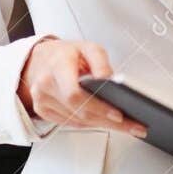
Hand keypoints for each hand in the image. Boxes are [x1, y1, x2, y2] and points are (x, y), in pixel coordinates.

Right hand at [17, 38, 147, 137]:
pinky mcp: (43, 111)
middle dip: (109, 121)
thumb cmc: (65, 54)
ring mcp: (42, 100)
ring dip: (102, 124)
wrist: (39, 60)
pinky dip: (89, 123)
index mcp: (57, 64)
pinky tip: (104, 121)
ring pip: (77, 120)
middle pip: (80, 111)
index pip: (75, 94)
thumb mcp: (86, 47)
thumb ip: (99, 60)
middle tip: (133, 126)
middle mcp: (46, 84)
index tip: (118, 114)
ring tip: (126, 126)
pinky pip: (71, 123)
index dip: (98, 107)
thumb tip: (109, 79)